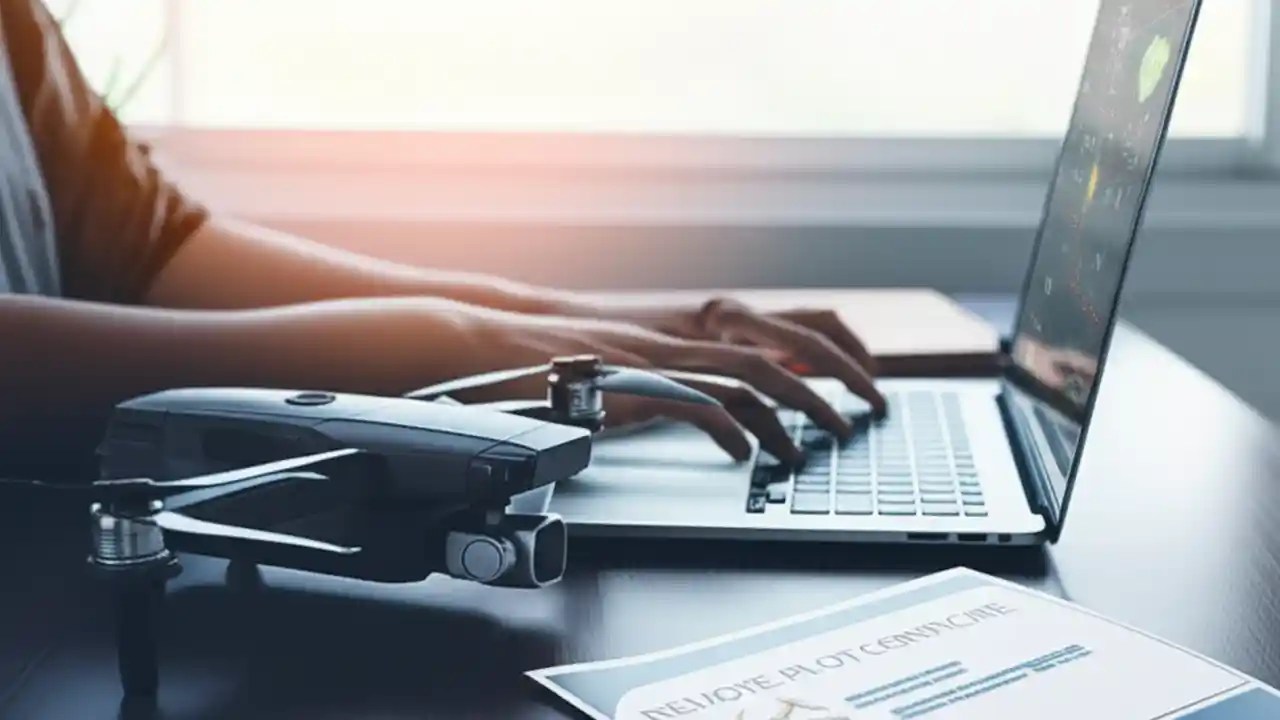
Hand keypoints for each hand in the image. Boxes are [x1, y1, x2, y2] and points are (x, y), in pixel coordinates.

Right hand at [444, 309, 867, 464]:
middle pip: (789, 344)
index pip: (791, 322)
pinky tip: (744, 455)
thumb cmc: (580, 350)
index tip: (868, 376)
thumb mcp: (651, 353)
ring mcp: (668, 354)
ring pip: (753, 373)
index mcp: (702, 321)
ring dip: (797, 407)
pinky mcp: (638, 382)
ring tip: (821, 441)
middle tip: (873, 409)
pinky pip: (699, 403)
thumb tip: (742, 402)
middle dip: (841, 377)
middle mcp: (692, 331)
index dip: (841, 347)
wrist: (507, 337)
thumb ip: (695, 369)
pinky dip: (731, 431)